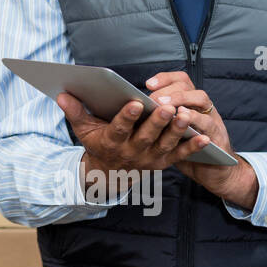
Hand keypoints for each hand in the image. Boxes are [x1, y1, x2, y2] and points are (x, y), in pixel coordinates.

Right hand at [56, 90, 209, 182]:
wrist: (110, 172)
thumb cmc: (98, 143)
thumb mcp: (83, 129)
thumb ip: (74, 111)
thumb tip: (61, 94)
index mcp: (112, 142)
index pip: (120, 129)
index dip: (128, 117)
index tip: (136, 102)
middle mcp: (132, 152)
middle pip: (146, 136)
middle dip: (157, 122)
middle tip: (167, 107)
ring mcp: (150, 159)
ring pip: (165, 144)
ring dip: (177, 131)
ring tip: (186, 116)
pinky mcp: (163, 162)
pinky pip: (179, 155)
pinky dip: (192, 147)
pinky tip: (204, 137)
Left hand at [144, 71, 257, 208]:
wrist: (214, 170)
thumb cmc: (186, 147)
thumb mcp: (171, 129)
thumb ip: (157, 117)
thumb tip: (129, 108)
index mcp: (190, 101)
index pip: (180, 80)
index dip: (165, 79)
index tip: (148, 84)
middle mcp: (202, 107)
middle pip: (188, 86)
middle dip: (170, 90)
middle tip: (155, 99)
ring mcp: (212, 120)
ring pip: (201, 101)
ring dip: (183, 101)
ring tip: (166, 107)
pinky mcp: (217, 137)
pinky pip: (208, 127)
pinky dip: (198, 122)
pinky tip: (184, 120)